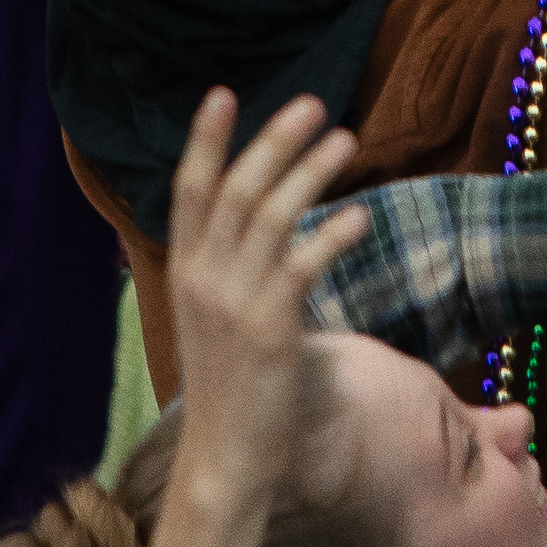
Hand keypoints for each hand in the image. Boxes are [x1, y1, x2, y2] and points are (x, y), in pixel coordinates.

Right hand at [164, 91, 367, 494]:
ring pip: (271, 215)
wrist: (226, 452)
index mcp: (186, 270)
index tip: (221, 93)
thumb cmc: (230, 379)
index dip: (203, 140)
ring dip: (311, 171)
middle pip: (236, 189)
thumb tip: (253, 213)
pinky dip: (332, 234)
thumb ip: (226, 263)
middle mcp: (203, 278)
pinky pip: (302, 265)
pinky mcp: (270, 328)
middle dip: (273, 140)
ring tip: (348, 140)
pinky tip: (360, 215)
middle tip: (314, 102)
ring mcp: (234, 302)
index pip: (189, 191)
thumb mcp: (212, 312)